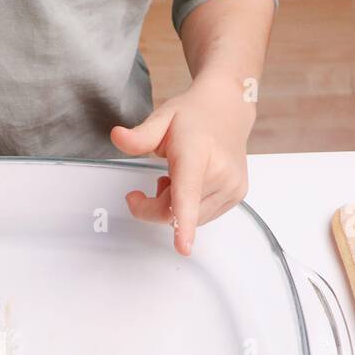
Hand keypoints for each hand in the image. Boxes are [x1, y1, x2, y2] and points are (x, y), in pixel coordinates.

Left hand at [110, 72, 255, 254]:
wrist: (228, 108)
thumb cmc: (194, 116)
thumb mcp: (162, 118)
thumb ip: (139, 136)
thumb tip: (117, 137)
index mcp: (197, 153)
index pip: (187, 193)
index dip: (183, 223)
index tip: (184, 247)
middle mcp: (220, 172)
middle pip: (175, 214)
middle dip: (154, 206)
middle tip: (148, 185)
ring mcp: (231, 186)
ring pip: (189, 219)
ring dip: (173, 207)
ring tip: (176, 177)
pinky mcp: (237, 196)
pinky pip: (203, 217)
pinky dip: (189, 207)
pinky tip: (191, 184)